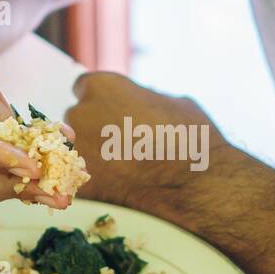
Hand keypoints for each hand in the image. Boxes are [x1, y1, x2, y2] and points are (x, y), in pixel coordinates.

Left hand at [64, 71, 228, 216]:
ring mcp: (79, 151)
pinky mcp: (83, 185)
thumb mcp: (172, 101)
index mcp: (102, 86)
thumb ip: (145, 99)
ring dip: (95, 155)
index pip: (85, 87)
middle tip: (124, 143)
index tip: (113, 112)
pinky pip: (83, 180)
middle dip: (96, 127)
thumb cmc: (191, 138)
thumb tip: (141, 103)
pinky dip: (98, 183)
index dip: (101, 101)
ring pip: (77, 150)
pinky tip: (123, 186)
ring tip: (126, 167)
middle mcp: (81, 114)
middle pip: (78, 118)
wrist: (197, 184)